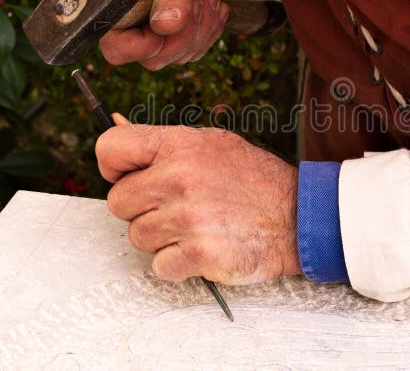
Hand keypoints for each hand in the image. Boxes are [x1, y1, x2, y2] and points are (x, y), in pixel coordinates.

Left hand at [97, 115, 301, 284]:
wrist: (298, 216)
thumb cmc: (255, 181)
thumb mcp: (214, 144)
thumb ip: (167, 147)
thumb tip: (118, 154)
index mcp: (179, 146)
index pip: (111, 147)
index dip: (113, 167)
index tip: (127, 176)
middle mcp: (180, 178)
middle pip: (118, 201)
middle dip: (141, 208)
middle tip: (174, 207)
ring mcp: (188, 218)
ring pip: (137, 236)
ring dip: (161, 238)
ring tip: (195, 226)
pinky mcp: (198, 254)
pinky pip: (158, 265)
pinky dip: (177, 263)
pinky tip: (201, 247)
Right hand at [99, 0, 227, 69]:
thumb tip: (166, 26)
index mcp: (117, 10)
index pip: (117, 49)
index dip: (142, 46)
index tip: (168, 26)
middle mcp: (133, 28)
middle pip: (154, 58)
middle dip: (186, 33)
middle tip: (200, 0)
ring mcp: (156, 36)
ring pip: (180, 56)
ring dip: (203, 28)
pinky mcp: (177, 38)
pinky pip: (196, 51)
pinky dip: (211, 30)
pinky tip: (214, 5)